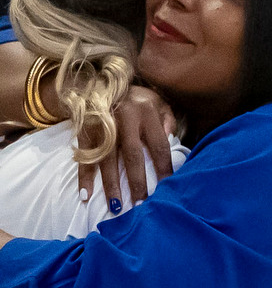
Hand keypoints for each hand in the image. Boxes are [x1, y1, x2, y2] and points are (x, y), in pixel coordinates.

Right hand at [77, 85, 175, 209]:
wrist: (98, 81)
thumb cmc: (136, 98)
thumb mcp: (159, 102)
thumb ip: (168, 120)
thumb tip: (172, 140)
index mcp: (145, 112)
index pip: (159, 146)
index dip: (164, 169)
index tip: (168, 188)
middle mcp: (123, 118)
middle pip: (132, 156)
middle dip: (137, 182)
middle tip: (141, 204)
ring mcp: (101, 125)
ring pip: (107, 159)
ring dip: (111, 184)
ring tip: (116, 206)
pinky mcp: (84, 130)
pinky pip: (83, 156)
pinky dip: (84, 176)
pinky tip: (86, 195)